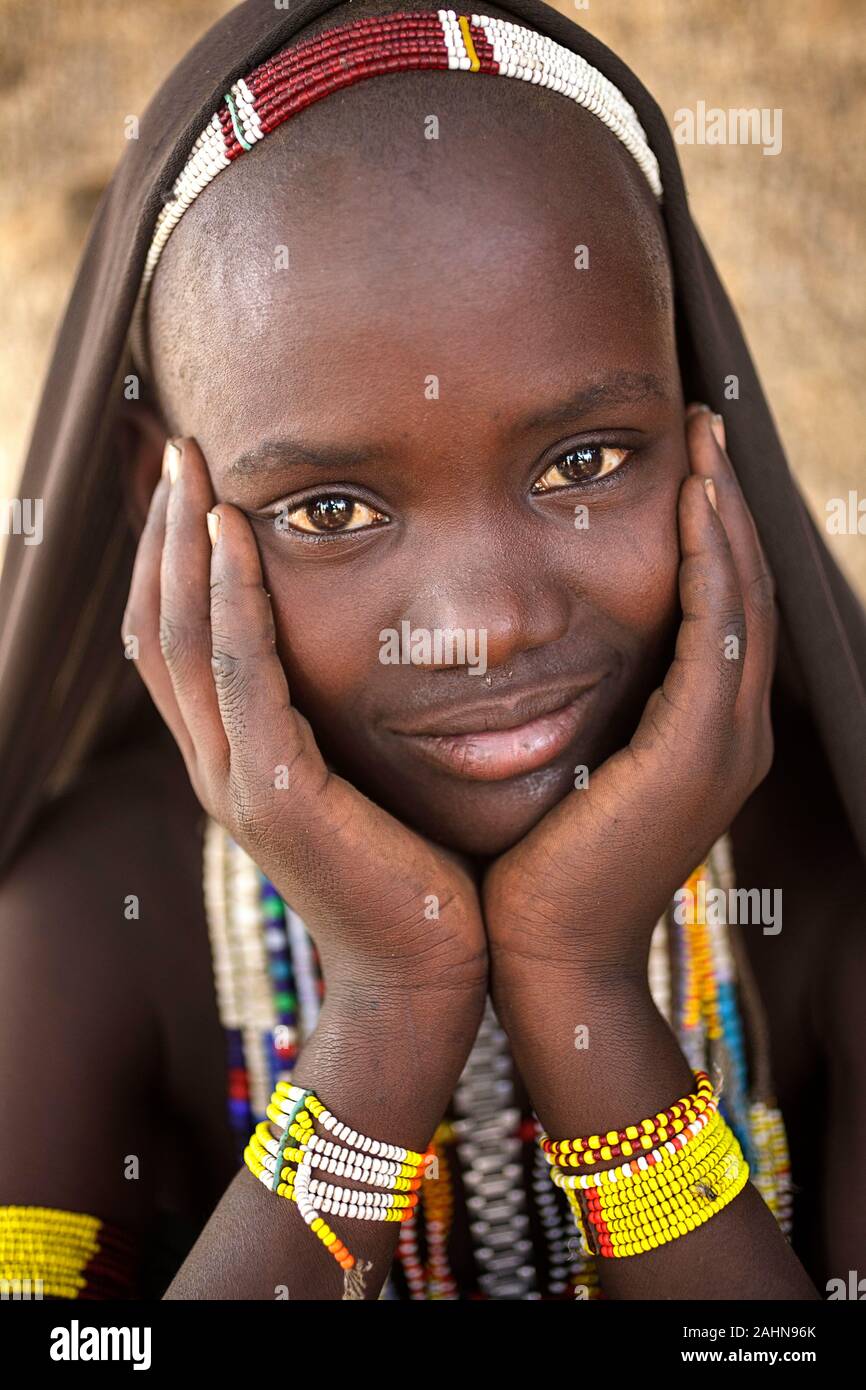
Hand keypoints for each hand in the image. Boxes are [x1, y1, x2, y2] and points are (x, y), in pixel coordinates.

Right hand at [122, 437, 486, 1004]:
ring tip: (192, 466)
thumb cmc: (419, 872)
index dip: (171, 558)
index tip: (189, 482)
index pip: (179, 640)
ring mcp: (233, 784)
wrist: (432, 975)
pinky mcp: (277, 798)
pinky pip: (239, 679)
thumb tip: (364, 651)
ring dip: (180, 546)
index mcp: (235, 759)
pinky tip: (233, 537)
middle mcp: (216, 766)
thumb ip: (339, 721)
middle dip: (161, 532)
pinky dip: (229, 602)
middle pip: (159, 627)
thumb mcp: (364, 780)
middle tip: (175, 446)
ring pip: (180, 641)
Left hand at [483, 405, 777, 984]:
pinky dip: (710, 565)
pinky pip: (715, 636)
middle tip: (707, 424)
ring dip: (725, 516)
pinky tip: (692, 505)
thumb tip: (543, 644)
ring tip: (705, 442)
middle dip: (727, 504)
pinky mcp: (697, 757)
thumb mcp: (568, 760)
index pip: (719, 609)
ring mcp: (725, 746)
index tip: (687, 460)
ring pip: (741, 601)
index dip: (711, 531)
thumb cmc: (536, 862)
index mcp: (702, 734)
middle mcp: (732, 734)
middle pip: (744, 590)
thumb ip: (581, 702)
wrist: (542, 954)